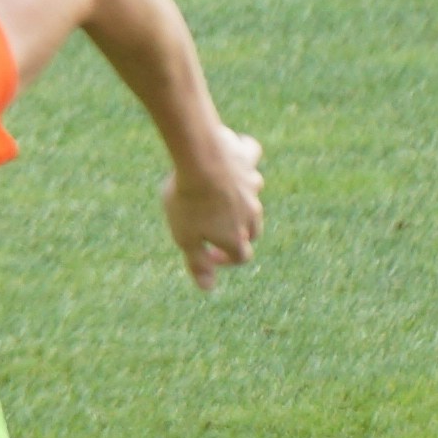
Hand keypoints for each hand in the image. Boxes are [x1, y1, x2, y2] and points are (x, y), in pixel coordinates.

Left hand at [163, 121, 265, 289]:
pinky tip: (233, 149)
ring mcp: (252, 185)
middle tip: (215, 225)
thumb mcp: (185, 238)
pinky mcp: (247, 158)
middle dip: (237, 231)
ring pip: (252, 194)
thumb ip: (198, 264)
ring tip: (217, 189)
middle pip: (252, 229)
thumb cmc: (189, 200)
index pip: (241, 257)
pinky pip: (250, 155)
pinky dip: (244, 154)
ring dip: (240, 195)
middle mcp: (251, 213)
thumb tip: (208, 288)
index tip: (207, 253)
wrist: (200, 157)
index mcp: (236, 236)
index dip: (224, 258)